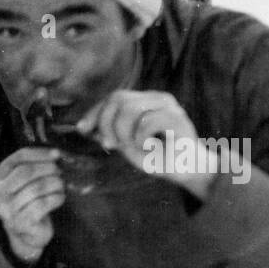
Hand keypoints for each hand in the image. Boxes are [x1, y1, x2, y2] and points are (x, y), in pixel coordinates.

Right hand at [0, 147, 66, 264]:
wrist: (24, 234)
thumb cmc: (25, 203)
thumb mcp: (20, 183)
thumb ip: (30, 166)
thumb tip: (55, 153)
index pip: (16, 158)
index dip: (39, 154)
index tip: (56, 154)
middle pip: (26, 172)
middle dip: (48, 169)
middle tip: (59, 172)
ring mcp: (7, 210)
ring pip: (37, 187)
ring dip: (54, 183)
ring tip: (60, 186)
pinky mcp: (21, 222)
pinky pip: (44, 203)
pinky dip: (56, 198)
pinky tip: (59, 198)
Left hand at [76, 90, 216, 199]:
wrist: (187, 170)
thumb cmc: (158, 157)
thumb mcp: (126, 144)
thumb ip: (108, 133)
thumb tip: (81, 127)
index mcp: (146, 100)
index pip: (114, 97)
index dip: (94, 112)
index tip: (81, 129)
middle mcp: (157, 98)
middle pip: (117, 98)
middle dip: (106, 124)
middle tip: (111, 145)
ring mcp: (168, 106)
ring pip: (129, 109)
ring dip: (124, 134)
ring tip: (135, 146)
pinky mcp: (177, 118)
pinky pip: (146, 122)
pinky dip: (140, 139)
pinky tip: (149, 147)